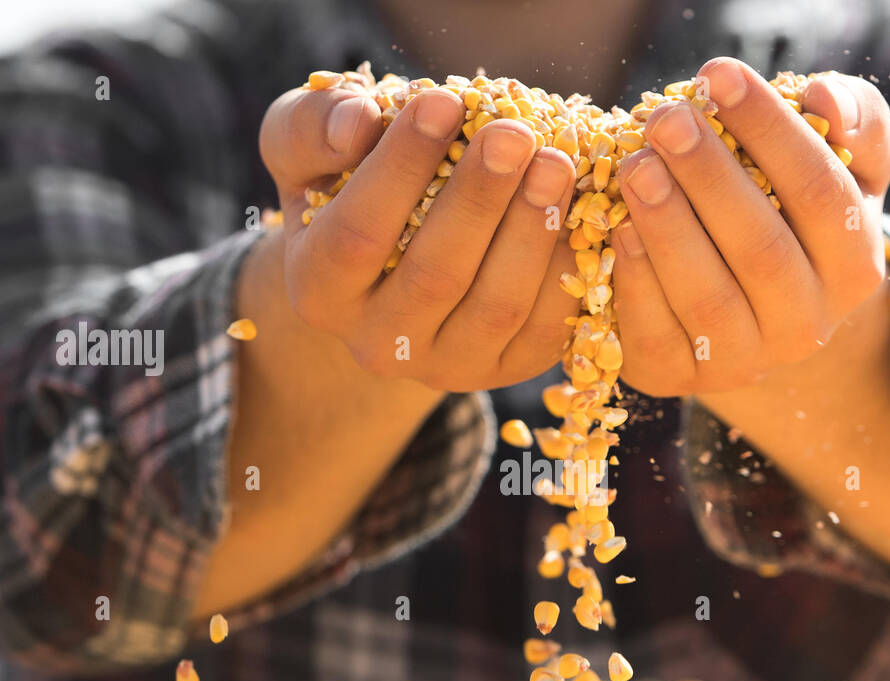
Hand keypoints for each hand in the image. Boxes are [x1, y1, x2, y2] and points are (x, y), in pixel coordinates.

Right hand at [258, 83, 577, 391]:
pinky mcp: (504, 370)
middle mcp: (375, 344)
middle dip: (479, 199)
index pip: (357, 235)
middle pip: (434, 277)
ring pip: (495, 307)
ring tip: (555, 162)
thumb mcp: (309, 145)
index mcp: (317, 290)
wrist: (395, 253)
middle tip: (513, 133)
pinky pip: (543, 329)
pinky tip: (580, 211)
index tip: (442, 101)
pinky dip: (567, 270)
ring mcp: (444, 366)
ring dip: (530, 231)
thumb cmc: (348, 180)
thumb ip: (312, 127)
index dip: (400, 169)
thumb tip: (356, 122)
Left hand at [610, 59, 889, 395]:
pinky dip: (636, 279)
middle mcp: (806, 327)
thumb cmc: (791, 213)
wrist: (746, 309)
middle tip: (667, 119)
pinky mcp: (678, 379)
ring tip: (636, 165)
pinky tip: (618, 226)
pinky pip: (656, 335)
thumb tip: (825, 98)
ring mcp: (743, 362)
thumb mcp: (842, 167)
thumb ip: (856, 122)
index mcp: (853, 269)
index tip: (720, 75)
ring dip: (668, 227)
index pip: (820, 193)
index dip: (771, 130)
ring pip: (708, 298)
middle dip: (709, 178)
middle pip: (761, 249)